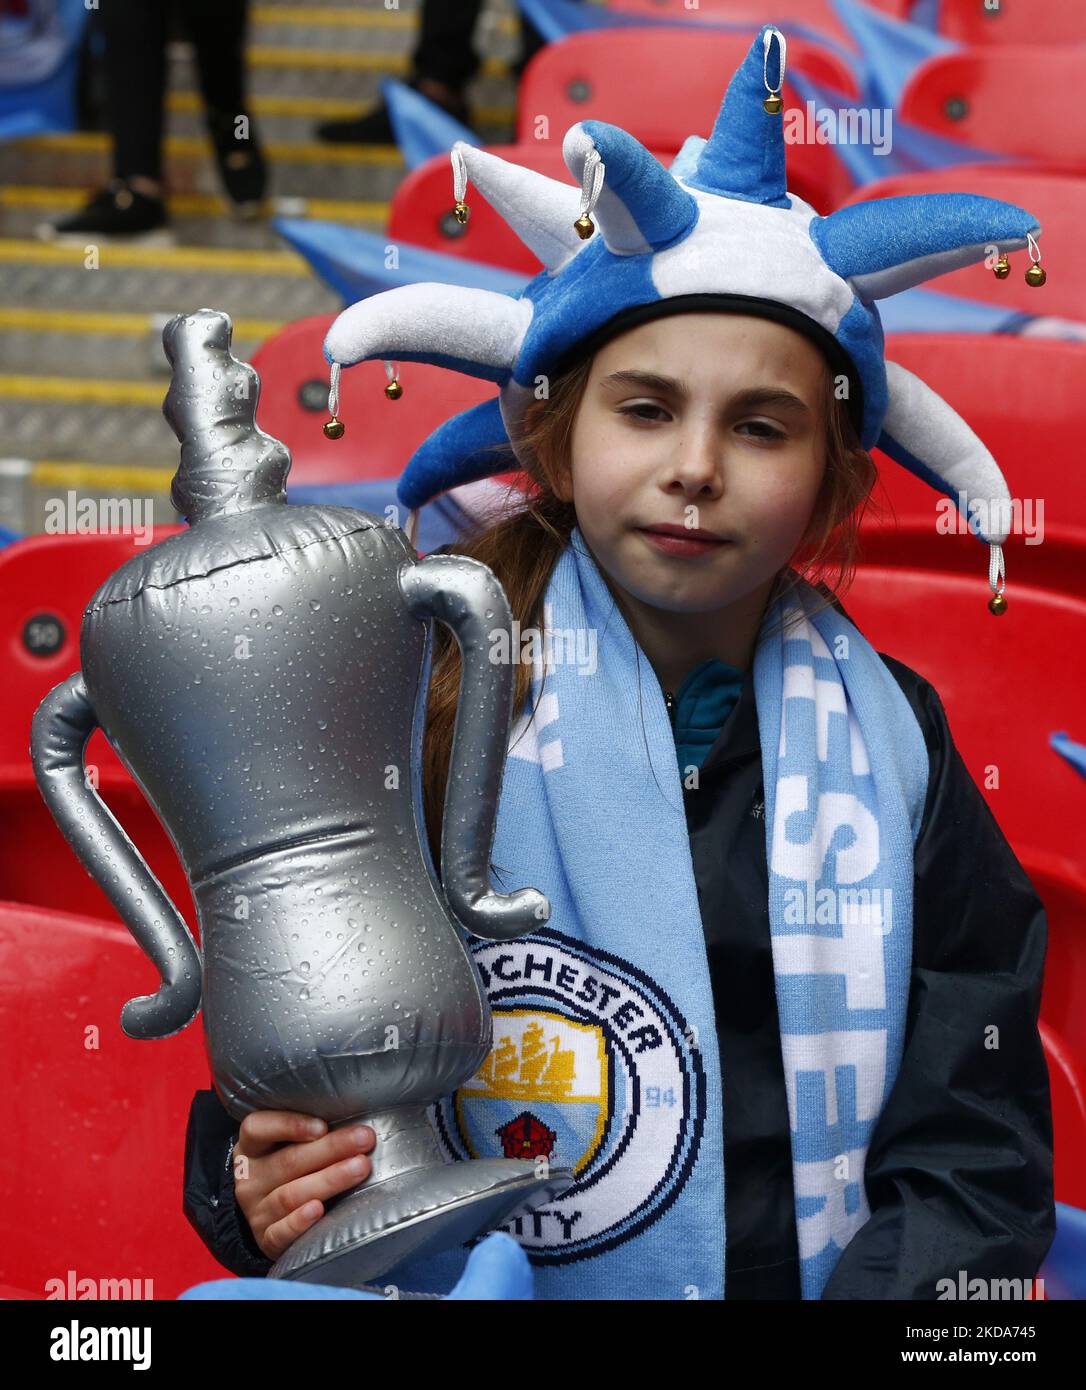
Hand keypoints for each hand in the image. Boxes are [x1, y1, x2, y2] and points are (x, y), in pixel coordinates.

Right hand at [230, 1110, 376, 1260]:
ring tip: (359, 1168)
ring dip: (329, 1180)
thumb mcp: (289, 1146)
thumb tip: (355, 1125)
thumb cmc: (292, 1168)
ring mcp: (256, 1211)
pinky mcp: (267, 1239)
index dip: (288, 1125)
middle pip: (287, 1161)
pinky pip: (280, 1232)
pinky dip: (299, 1222)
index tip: (323, 1126)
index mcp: (252, 1147)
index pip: (257, 1128)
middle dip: (330, 1149)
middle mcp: (251, 1179)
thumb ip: (314, 1134)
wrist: (272, 1217)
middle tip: (364, 1139)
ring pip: (290, 1195)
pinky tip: (318, 1210)